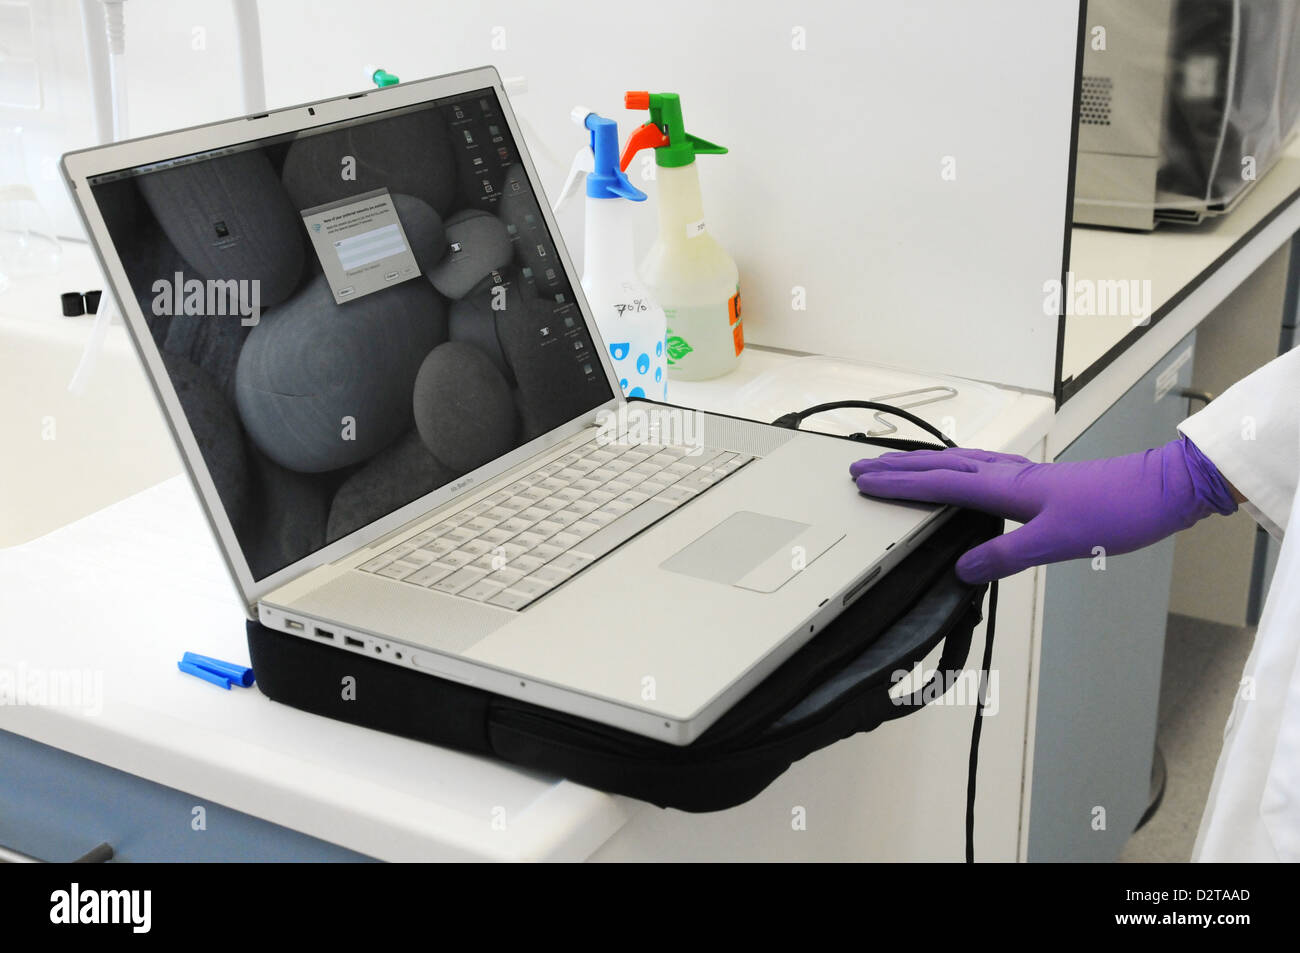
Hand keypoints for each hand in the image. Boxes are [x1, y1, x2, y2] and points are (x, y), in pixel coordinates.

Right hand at [849, 436, 1236, 583]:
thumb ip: (1006, 555)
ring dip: (923, 464)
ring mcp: (1025, 475)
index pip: (939, 485)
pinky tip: (961, 477)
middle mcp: (1011, 475)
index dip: (898, 484)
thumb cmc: (1118, 512)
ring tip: (897, 467)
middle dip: (898, 467)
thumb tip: (961, 568)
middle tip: (862, 468)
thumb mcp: (1059, 543)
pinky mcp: (1039, 482)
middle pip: (941, 466)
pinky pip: (982, 469)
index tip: (862, 481)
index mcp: (1008, 488)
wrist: (1164, 490)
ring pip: (960, 463)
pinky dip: (957, 468)